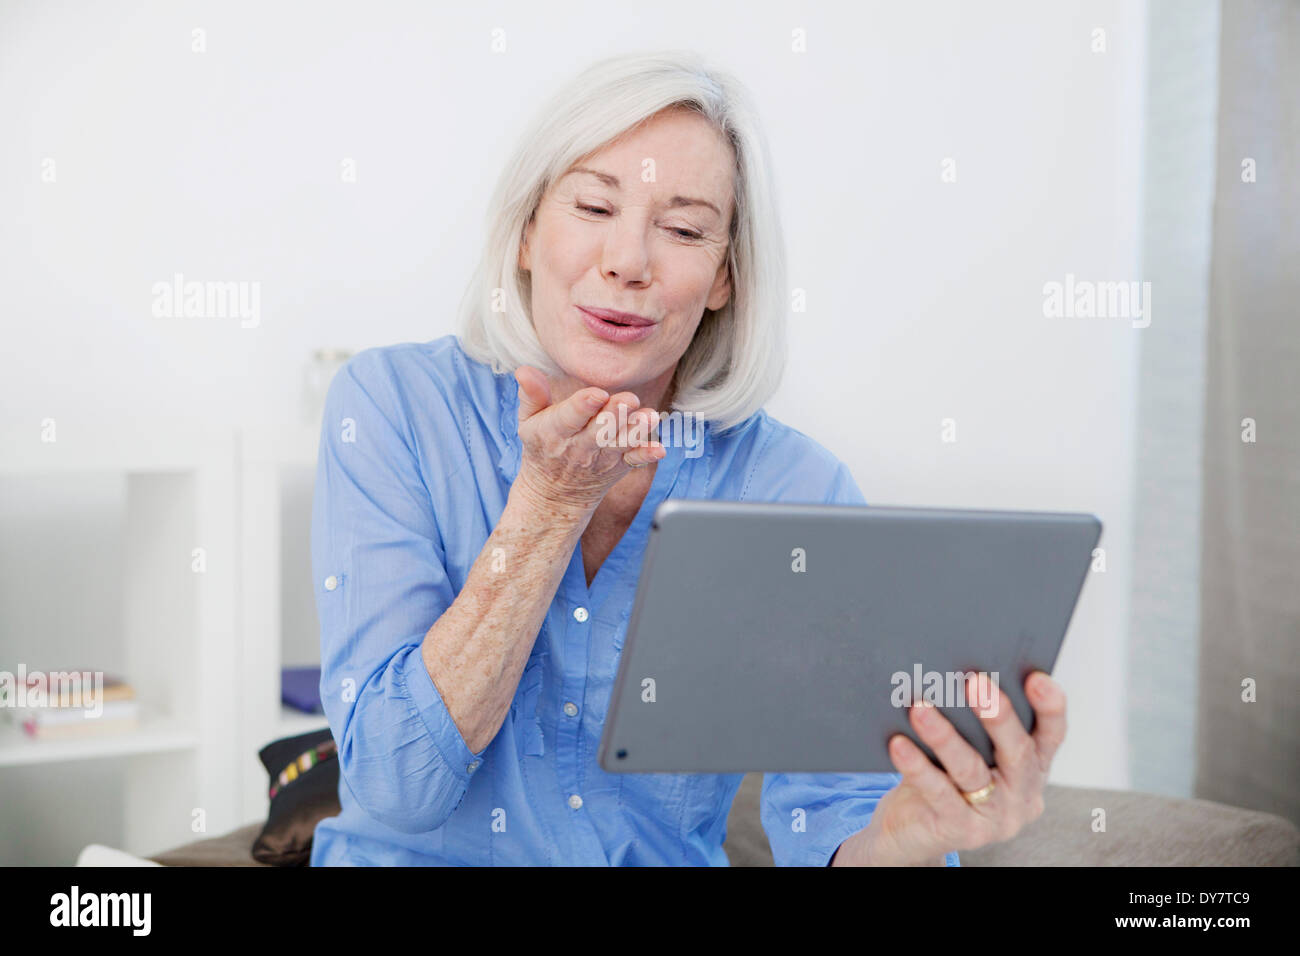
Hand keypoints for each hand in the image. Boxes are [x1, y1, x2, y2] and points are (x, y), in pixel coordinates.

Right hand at [510, 365, 664, 517]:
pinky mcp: (619, 465)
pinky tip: (659, 449)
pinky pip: (634, 461)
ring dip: (636, 430)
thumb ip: (531, 395)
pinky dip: (646, 455)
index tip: (597, 394)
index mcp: (555, 432)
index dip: (583, 405)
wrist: (553, 494)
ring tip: (649, 416)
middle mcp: (581, 446)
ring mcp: (602, 456)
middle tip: (629, 399)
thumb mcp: (528, 422)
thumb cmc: (542, 446)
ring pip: (620, 442)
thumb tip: (523, 370)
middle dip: (615, 414)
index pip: (569, 417)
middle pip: (599, 428)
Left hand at [834, 671, 1065, 865]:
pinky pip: (938, 793)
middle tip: (976, 683)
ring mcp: (995, 818)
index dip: (1050, 707)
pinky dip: (917, 766)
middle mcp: (1022, 794)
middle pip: (1017, 752)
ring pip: (971, 770)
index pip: (1051, 735)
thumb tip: (947, 675)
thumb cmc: (943, 777)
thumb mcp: (967, 749)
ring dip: (944, 737)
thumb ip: (969, 722)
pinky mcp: (962, 831)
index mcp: (1032, 767)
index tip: (1037, 678)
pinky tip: (899, 744)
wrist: (912, 832)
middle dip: (998, 716)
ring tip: (921, 709)